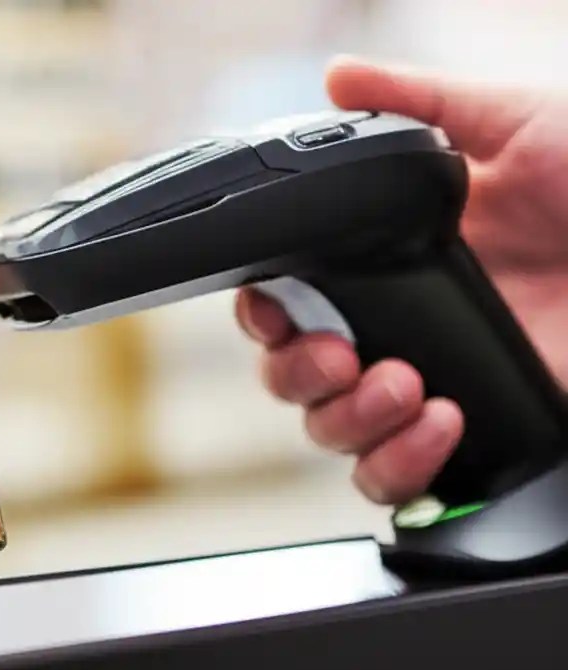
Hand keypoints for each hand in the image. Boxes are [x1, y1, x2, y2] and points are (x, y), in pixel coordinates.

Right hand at [236, 56, 567, 504]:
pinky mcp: (471, 439)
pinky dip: (399, 464)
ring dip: (347, 417)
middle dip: (297, 371)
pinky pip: (395, 481)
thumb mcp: (517, 125)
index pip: (288, 300)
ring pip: (330, 433)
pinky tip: (442, 421)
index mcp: (390, 261)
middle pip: (292, 375)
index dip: (264, 313)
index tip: (275, 310)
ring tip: (404, 384)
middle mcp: (397, 329)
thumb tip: (338, 78)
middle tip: (340, 355)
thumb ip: (421, 102)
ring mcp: (429, 387)